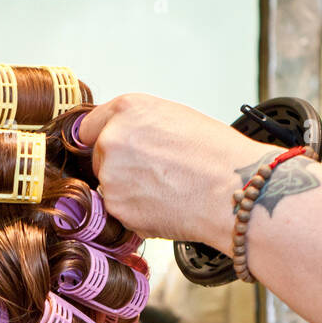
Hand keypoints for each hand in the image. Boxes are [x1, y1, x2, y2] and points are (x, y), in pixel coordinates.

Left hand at [76, 93, 276, 243]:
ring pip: (110, 187)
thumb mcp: (176, 117)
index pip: (89, 127)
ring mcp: (111, 177)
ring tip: (166, 189)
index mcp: (127, 110)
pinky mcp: (117, 208)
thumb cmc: (216, 154)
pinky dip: (137, 212)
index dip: (103, 140)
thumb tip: (125, 136)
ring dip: (129, 191)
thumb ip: (140, 124)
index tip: (110, 150)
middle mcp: (112, 140)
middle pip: (99, 158)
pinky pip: (120, 211)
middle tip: (154, 173)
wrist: (232, 190)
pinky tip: (165, 204)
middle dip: (120, 167)